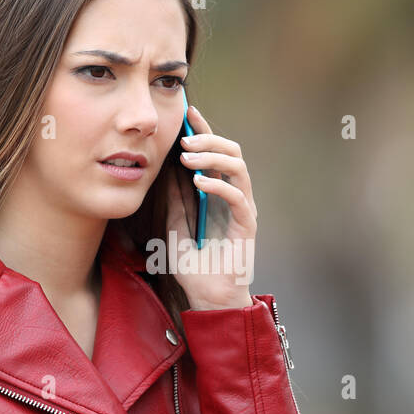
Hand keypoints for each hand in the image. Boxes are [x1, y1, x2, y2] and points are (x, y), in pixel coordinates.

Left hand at [167, 102, 256, 309]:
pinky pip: (238, 196)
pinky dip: (219, 185)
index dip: (203, 131)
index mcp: (218, 194)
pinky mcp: (247, 226)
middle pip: (232, 152)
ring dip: (213, 158)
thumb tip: (166, 169)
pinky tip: (199, 183)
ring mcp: (243, 210)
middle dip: (208, 140)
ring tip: (188, 160)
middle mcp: (233, 197)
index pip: (214, 154)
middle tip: (183, 141)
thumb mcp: (175, 227)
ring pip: (238, 168)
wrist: (208, 299)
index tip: (187, 113)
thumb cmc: (195, 268)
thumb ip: (176, 200)